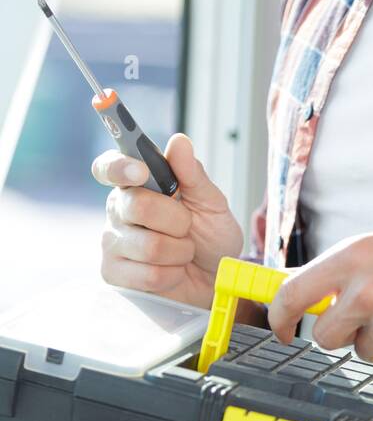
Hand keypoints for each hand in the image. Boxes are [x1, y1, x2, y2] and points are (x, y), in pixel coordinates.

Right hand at [92, 132, 243, 308]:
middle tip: (187, 226)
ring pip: (149, 245)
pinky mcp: (114, 275)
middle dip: (177, 220)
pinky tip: (172, 272)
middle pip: (138, 205)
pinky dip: (173, 274)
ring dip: (180, 251)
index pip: (109, 167)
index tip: (140, 171)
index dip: (119, 167)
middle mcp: (118, 210)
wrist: (216, 279)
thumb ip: (193, 174)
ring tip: (182, 252)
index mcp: (136, 185)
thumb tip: (178, 142)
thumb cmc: (210, 237)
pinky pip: (149, 275)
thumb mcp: (211, 203)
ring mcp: (112, 243)